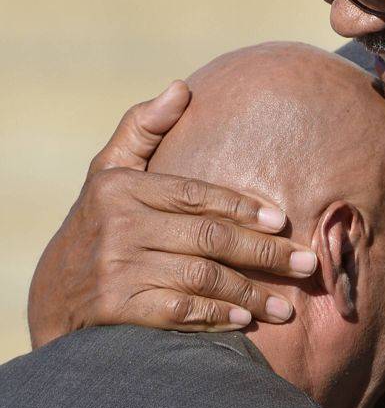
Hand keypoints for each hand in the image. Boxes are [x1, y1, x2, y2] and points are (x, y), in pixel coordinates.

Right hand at [28, 82, 316, 347]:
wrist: (52, 293)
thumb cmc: (97, 222)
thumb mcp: (109, 170)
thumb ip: (143, 128)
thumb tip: (181, 88)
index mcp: (122, 188)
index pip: (195, 194)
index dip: (241, 206)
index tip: (282, 220)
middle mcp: (119, 227)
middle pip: (208, 238)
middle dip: (265, 253)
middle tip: (308, 264)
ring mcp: (117, 270)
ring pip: (200, 278)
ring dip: (249, 293)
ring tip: (287, 305)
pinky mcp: (116, 309)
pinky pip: (177, 313)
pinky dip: (214, 317)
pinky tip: (245, 320)